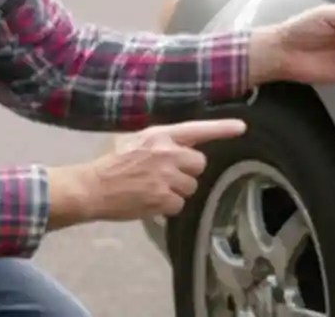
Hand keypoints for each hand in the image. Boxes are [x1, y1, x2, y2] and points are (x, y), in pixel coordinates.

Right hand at [46, 119, 246, 228]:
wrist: (93, 187)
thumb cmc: (112, 164)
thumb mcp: (135, 141)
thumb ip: (160, 143)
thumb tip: (180, 150)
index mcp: (160, 135)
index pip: (197, 129)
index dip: (222, 129)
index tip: (242, 128)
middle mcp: (167, 153)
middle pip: (199, 163)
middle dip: (188, 172)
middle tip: (167, 176)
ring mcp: (166, 176)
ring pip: (191, 187)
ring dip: (177, 192)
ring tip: (154, 190)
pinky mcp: (163, 197)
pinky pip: (179, 205)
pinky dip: (168, 207)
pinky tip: (151, 202)